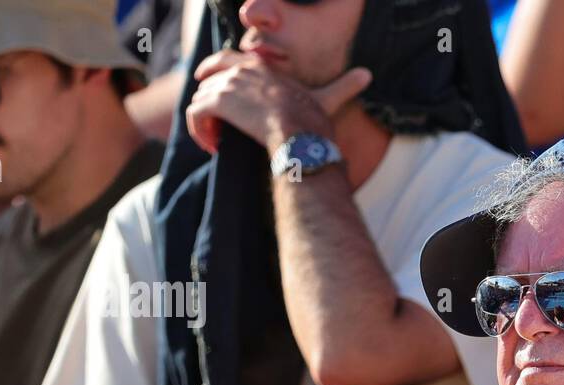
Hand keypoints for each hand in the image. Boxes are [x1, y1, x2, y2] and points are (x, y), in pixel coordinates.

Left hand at [185, 51, 370, 154]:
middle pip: (208, 78)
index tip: (208, 83)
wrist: (300, 135)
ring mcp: (228, 84)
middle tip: (213, 126)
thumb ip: (344, 87)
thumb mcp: (327, 99)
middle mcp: (242, 69)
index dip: (214, 71)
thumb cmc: (314, 122)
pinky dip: (199, 130)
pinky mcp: (218, 102)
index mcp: (262, 66)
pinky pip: (196, 113)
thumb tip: (367, 75)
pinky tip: (211, 146)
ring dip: (204, 122)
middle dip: (207, 102)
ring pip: (201, 100)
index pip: (228, 59)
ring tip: (214, 142)